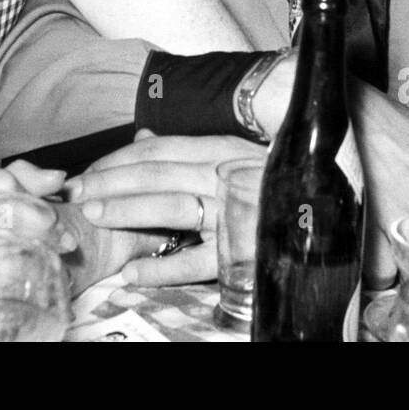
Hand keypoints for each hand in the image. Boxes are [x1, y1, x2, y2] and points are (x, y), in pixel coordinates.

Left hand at [68, 130, 265, 285]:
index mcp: (226, 150)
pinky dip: (163, 268)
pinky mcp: (246, 252)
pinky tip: (133, 272)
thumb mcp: (236, 159)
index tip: (88, 169)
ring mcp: (238, 213)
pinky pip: (198, 262)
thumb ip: (188, 151)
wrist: (332, 206)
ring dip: (128, 211)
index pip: (162, 149)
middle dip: (112, 181)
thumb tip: (141, 137)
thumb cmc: (280, 183)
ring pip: (173, 207)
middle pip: (159, 174)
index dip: (120, 158)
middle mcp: (230, 175)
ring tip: (94, 215)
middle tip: (76, 191)